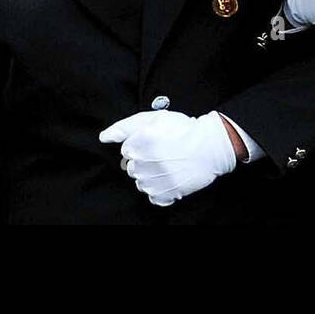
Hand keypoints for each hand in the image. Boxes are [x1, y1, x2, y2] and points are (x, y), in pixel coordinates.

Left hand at [99, 111, 236, 206]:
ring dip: (150, 174)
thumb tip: (104, 137)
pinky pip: (152, 196)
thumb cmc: (183, 129)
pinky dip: (159, 189)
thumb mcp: (153, 118)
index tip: (155, 141)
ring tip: (168, 164)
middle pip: (132, 167)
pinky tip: (170, 177)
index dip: (141, 143)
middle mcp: (142, 164)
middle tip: (163, 151)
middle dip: (144, 160)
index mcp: (138, 144)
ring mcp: (153, 182)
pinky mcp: (164, 194)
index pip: (126, 150)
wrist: (210, 147)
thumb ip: (124, 127)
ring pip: (141, 182)